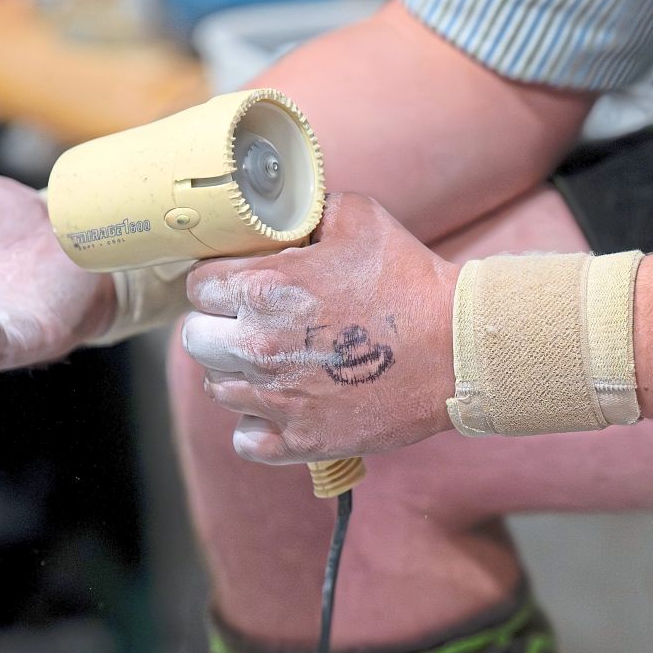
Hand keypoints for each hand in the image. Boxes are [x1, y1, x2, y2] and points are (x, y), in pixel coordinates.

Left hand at [182, 193, 458, 463]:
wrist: (457, 350)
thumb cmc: (409, 281)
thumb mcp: (358, 218)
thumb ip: (307, 212)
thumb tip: (281, 215)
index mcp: (264, 288)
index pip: (197, 286)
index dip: (217, 283)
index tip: (240, 287)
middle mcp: (259, 345)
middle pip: (196, 340)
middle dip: (218, 328)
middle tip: (250, 326)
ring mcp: (278, 398)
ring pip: (216, 389)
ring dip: (237, 375)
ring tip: (272, 365)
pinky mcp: (302, 439)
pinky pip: (245, 439)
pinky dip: (256, 425)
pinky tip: (280, 407)